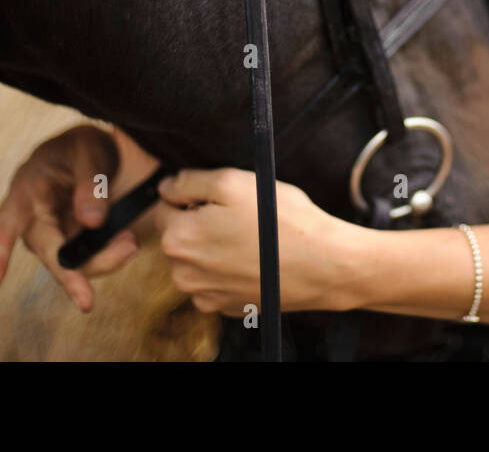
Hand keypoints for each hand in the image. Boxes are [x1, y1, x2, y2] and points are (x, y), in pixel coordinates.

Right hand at [0, 124, 139, 310]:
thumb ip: (91, 183)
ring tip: (130, 244)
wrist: (96, 152)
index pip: (4, 227)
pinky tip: (128, 242)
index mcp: (25, 192)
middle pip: (49, 255)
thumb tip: (93, 224)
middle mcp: (35, 221)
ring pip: (73, 263)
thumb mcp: (88, 150)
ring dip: (102, 261)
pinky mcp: (76, 244)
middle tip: (86, 303)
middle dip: (69, 278)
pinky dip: (111, 255)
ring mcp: (56, 236)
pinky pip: (90, 258)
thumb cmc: (81, 148)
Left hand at [155, 168, 360, 315]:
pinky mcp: (227, 307)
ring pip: (198, 260)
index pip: (165, 207)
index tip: (220, 198)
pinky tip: (254, 259)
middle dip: (201, 223)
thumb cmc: (281, 220)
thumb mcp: (232, 182)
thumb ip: (190, 181)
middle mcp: (183, 272)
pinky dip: (229, 269)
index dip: (193, 196)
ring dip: (215, 247)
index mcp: (178, 238)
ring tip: (250, 237)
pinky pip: (216, 281)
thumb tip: (167, 187)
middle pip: (180, 236)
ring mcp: (205, 295)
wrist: (323, 265)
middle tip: (240, 215)